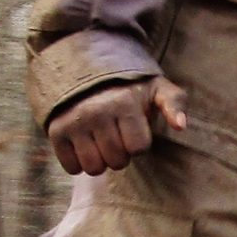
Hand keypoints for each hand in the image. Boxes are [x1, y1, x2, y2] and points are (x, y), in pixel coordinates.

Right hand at [48, 77, 187, 174]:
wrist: (84, 69)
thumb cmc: (128, 86)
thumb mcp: (156, 88)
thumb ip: (174, 103)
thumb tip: (181, 126)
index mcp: (124, 103)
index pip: (138, 148)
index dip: (139, 142)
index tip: (133, 128)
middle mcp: (96, 112)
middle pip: (116, 161)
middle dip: (120, 153)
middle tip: (116, 135)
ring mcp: (73, 122)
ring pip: (93, 168)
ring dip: (100, 161)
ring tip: (100, 142)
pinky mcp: (55, 131)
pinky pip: (71, 167)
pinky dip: (77, 162)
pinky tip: (83, 144)